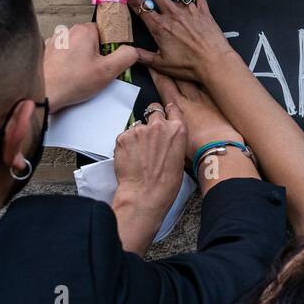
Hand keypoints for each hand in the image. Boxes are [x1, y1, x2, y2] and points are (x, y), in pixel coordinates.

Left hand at [43, 22, 136, 112]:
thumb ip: (126, 56)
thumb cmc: (71, 82)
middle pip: (92, 39)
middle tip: (95, 72)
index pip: (105, 31)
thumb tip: (133, 50)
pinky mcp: (47, 52)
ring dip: (81, 59)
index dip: (110, 47)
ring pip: (78, 47)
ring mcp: (55, 41)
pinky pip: (65, 54)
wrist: (43, 93)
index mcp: (84, 30)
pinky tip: (69, 76)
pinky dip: (68, 63)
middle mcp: (68, 31)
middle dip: (96, 54)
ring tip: (80, 76)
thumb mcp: (108, 71)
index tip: (107, 61)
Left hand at [110, 102, 187, 254]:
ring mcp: (140, 130)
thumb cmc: (165, 184)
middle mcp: (159, 125)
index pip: (172, 109)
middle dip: (151, 122)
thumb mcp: (180, 159)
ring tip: (139, 155)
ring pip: (137, 126)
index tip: (164, 114)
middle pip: (153, 111)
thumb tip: (166, 140)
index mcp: (177, 130)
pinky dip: (126, 145)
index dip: (167, 112)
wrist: (145, 194)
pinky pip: (125, 136)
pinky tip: (130, 158)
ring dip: (137, 136)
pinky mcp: (123, 136)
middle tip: (149, 137)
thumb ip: (173, 141)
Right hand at [127, 0, 237, 83]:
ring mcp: (189, 10)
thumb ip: (143, 57)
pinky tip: (192, 0)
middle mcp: (173, 14)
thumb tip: (129, 53)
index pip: (140, 6)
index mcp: (160, 26)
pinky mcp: (204, 11)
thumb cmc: (188, 66)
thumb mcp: (162, 65)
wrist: (214, 62)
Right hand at [149, 68, 241, 156]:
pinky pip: (212, 84)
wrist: (221, 150)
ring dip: (190, 68)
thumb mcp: (175, 141)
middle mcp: (190, 100)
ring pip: (195, 78)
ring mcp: (207, 98)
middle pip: (178, 78)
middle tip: (167, 53)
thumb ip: (168, 131)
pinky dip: (209, 76)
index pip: (164, 87)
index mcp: (176, 110)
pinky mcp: (221, 102)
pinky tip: (211, 70)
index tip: (153, 65)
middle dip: (171, 66)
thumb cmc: (198, 151)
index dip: (158, 74)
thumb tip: (163, 132)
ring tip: (187, 59)